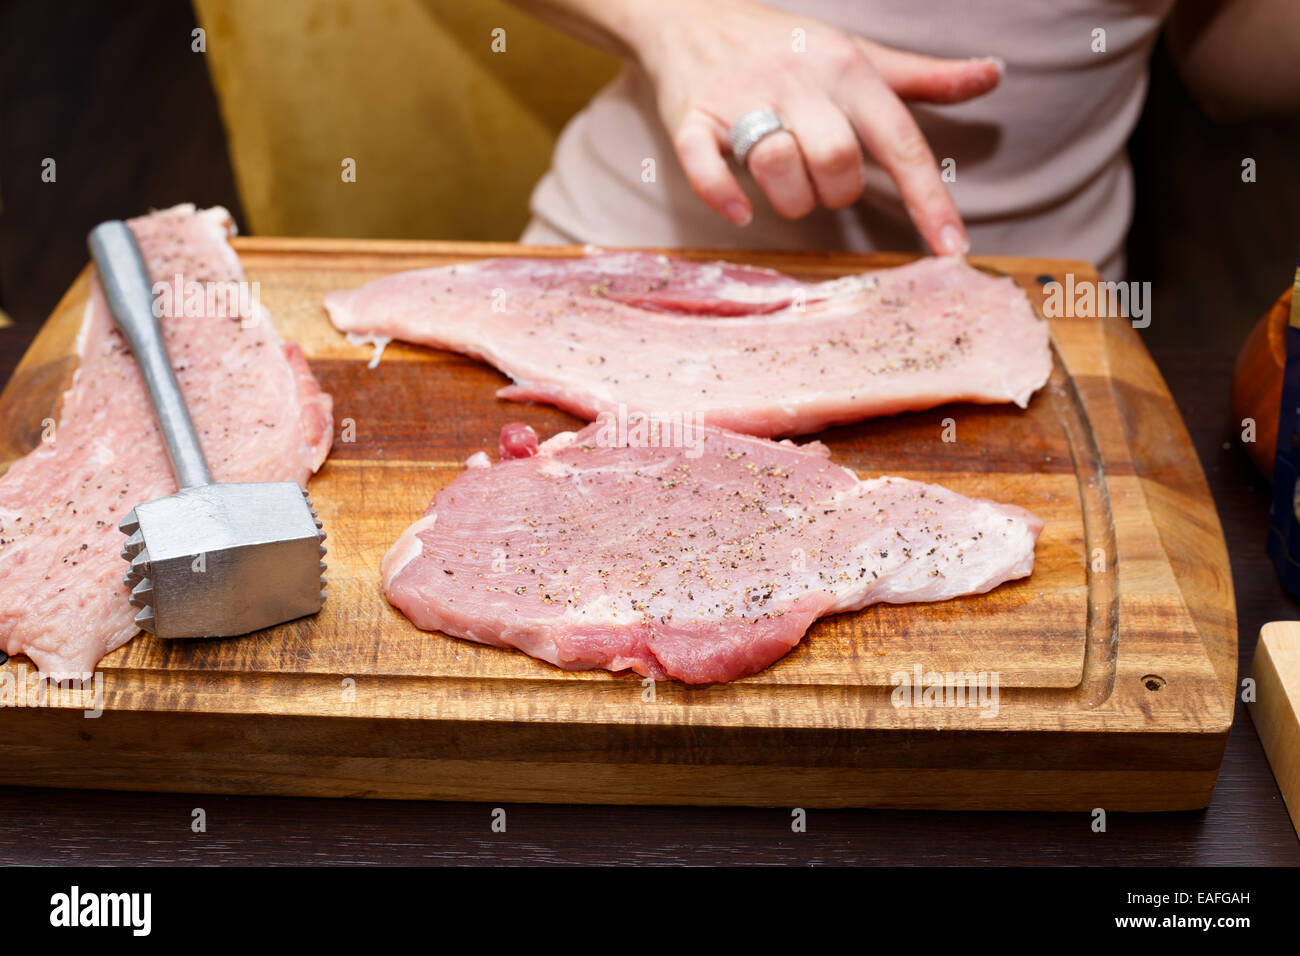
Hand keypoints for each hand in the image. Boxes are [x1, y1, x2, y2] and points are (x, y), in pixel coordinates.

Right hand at [630, 0, 1001, 253]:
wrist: (691, 13)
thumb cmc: (786, 46)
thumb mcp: (857, 55)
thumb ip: (922, 77)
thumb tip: (991, 75)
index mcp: (847, 69)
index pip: (900, 140)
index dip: (929, 198)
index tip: (951, 248)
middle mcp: (799, 80)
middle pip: (837, 160)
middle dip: (836, 192)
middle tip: (822, 182)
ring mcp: (742, 98)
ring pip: (777, 166)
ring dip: (787, 198)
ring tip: (783, 184)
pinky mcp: (693, 117)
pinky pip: (706, 167)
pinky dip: (723, 196)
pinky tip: (739, 211)